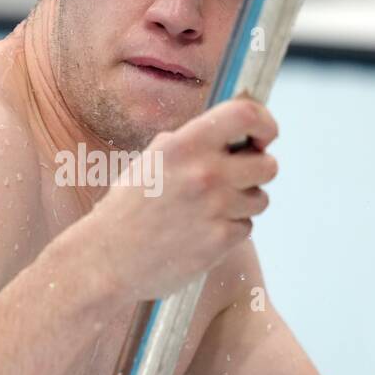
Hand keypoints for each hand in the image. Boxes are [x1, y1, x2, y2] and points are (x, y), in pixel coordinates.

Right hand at [83, 97, 278, 301]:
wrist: (106, 259)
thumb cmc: (129, 207)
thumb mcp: (153, 160)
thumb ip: (191, 142)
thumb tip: (233, 131)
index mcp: (184, 145)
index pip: (247, 114)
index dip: (265, 122)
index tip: (264, 135)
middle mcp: (204, 172)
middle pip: (268, 164)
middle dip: (259, 170)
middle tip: (240, 178)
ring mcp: (215, 208)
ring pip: (260, 199)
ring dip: (244, 203)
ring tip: (210, 209)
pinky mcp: (220, 241)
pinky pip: (246, 227)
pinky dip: (230, 230)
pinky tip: (202, 231)